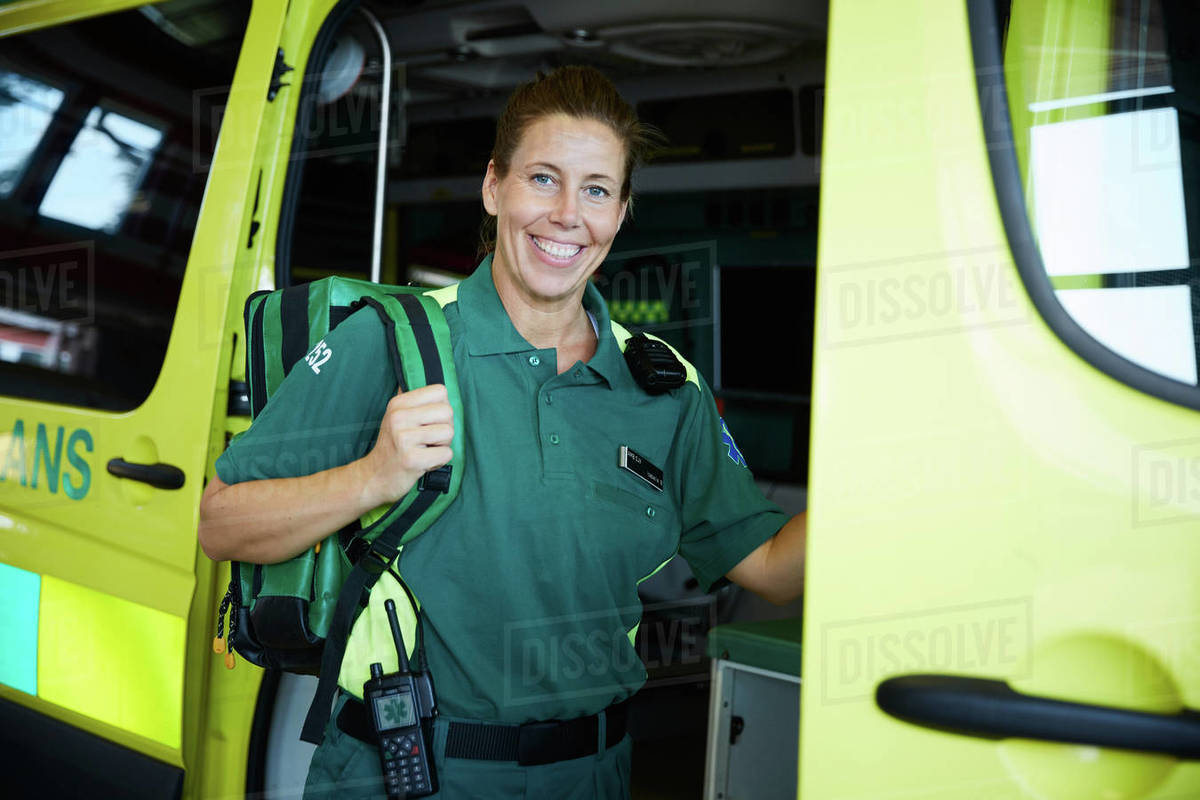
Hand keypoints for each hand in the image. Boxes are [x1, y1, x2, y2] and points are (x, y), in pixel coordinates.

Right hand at [359, 383, 453, 506]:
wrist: (374, 476)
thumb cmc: (394, 445)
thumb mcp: (396, 416)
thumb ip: (414, 400)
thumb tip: (432, 377)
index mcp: (398, 404)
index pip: (441, 391)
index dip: (441, 408)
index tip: (429, 421)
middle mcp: (398, 417)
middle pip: (448, 412)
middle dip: (445, 428)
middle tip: (428, 440)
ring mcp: (403, 438)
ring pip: (449, 433)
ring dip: (442, 446)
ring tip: (425, 450)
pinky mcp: (411, 459)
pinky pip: (446, 454)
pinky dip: (439, 461)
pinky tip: (424, 462)